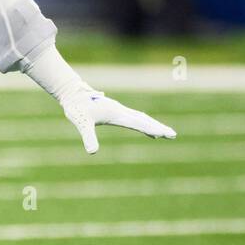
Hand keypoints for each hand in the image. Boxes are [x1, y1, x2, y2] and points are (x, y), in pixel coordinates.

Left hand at [61, 87, 175, 154]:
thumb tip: (92, 152)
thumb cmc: (76, 107)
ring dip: (152, 125)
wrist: (71, 92)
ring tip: (164, 134)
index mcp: (116, 113)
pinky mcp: (115, 111)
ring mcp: (118, 110)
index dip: (153, 129)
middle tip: (173, 135)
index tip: (166, 134)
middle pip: (144, 120)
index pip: (139, 123)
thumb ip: (88, 137)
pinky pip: (134, 118)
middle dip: (158, 127)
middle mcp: (120, 110)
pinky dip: (143, 124)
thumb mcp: (81, 123)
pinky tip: (147, 130)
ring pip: (140, 118)